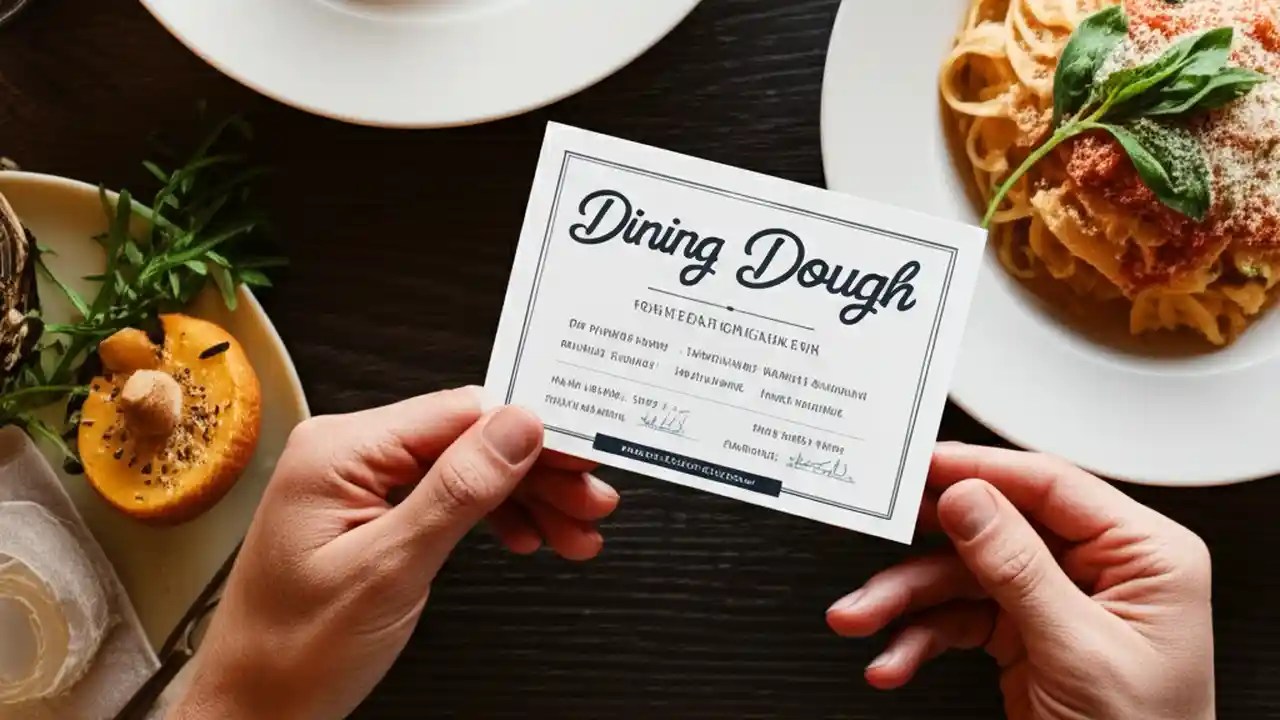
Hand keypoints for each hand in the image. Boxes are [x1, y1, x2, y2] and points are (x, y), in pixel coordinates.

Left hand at [168, 387, 618, 719]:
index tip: (585, 457)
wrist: (253, 710)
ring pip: (464, 467)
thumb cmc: (295, 653)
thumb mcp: (390, 570)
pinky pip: (444, 494)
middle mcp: (346, 453)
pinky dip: (492, 516)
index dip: (533, 433)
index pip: (462, 412)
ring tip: (575, 530)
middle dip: (538, 471)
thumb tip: (518, 427)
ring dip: (525, 496)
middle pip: (469, 438)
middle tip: (592, 503)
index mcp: (340, 451)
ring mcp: (356, 481)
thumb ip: (457, 492)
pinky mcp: (367, 510)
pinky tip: (528, 536)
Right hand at [826, 443, 1213, 719]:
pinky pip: (958, 619)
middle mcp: (1100, 570)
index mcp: (1143, 555)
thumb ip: (1018, 568)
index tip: (921, 465)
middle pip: (994, 527)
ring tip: (862, 616)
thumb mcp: (1079, 650)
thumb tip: (969, 499)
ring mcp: (1057, 602)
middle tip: (876, 526)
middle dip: (925, 542)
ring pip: (962, 576)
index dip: (978, 470)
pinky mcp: (1024, 635)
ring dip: (905, 600)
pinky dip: (919, 639)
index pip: (1049, 486)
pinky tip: (892, 659)